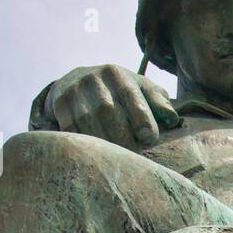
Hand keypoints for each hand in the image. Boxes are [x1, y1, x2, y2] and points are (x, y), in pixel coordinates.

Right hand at [46, 64, 180, 149]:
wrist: (77, 81)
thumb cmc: (118, 92)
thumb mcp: (140, 90)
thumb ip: (158, 102)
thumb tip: (173, 119)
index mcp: (117, 73)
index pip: (130, 95)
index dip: (141, 118)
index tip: (149, 138)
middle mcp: (93, 78)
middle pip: (108, 111)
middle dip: (123, 136)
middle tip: (135, 156)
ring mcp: (74, 90)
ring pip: (88, 121)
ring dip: (104, 143)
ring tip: (118, 159)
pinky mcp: (59, 104)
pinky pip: (71, 128)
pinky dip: (86, 144)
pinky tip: (97, 155)